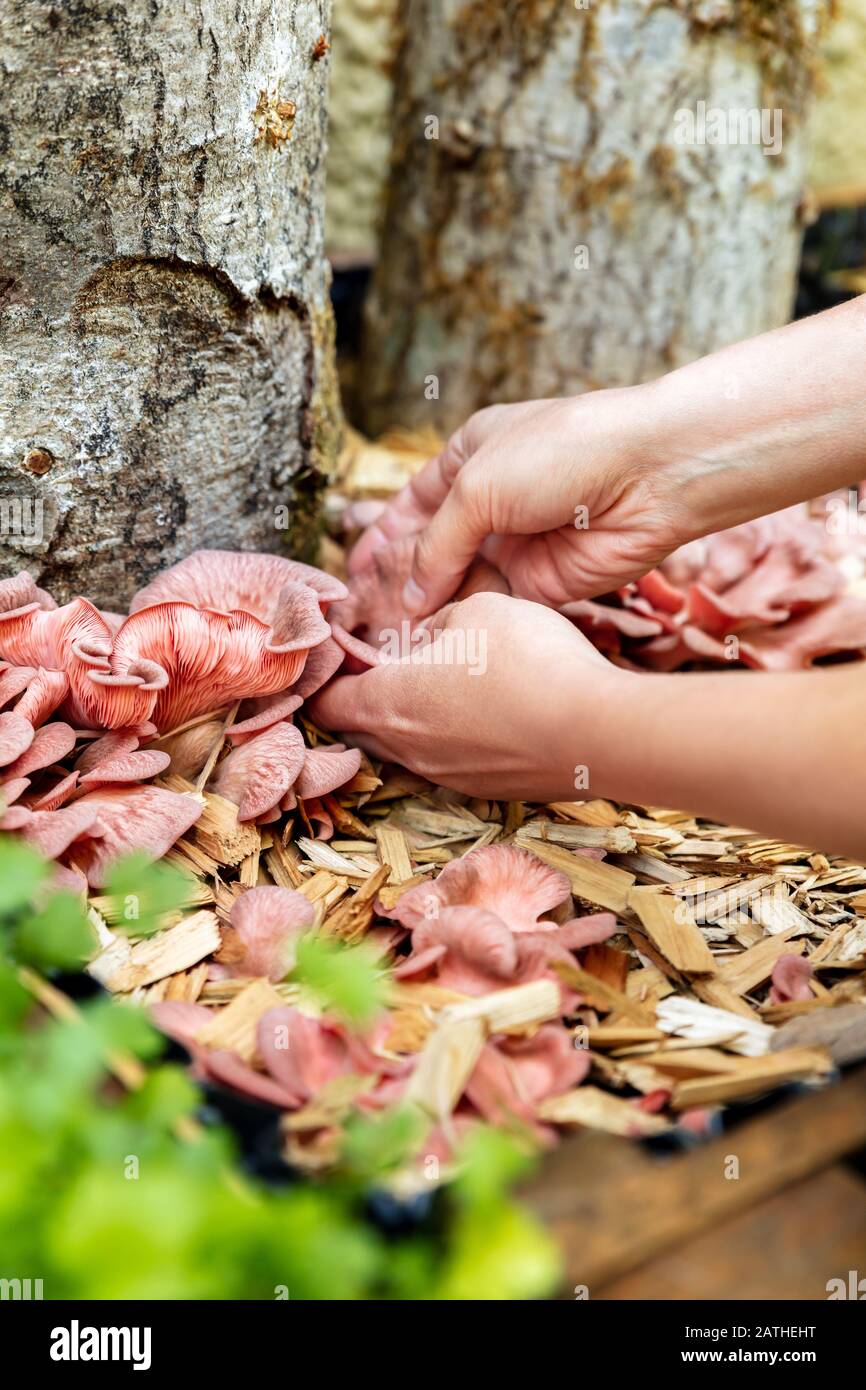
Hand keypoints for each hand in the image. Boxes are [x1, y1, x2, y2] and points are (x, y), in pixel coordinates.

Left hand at [308, 591, 621, 800]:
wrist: (597, 731)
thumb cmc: (528, 659)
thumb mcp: (478, 609)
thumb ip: (441, 618)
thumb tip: (436, 636)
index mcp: (386, 703)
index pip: (324, 703)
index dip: (323, 676)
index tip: (334, 653)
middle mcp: (407, 750)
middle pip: (359, 730)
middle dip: (359, 700)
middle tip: (377, 665)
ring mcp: (448, 777)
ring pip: (406, 748)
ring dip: (409, 720)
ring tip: (435, 685)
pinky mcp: (487, 790)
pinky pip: (449, 761)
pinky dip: (451, 738)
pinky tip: (483, 711)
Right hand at [348, 388, 685, 617]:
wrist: (650, 475)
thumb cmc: (562, 453)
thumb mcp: (476, 487)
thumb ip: (435, 545)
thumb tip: (408, 594)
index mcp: (472, 454)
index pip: (414, 502)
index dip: (382, 537)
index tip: (353, 575)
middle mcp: (492, 501)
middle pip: (433, 549)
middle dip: (401, 581)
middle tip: (365, 618)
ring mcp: (517, 544)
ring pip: (460, 583)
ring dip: (430, 608)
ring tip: (389, 638)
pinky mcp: (543, 584)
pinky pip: (495, 607)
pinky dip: (468, 622)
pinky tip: (436, 643)